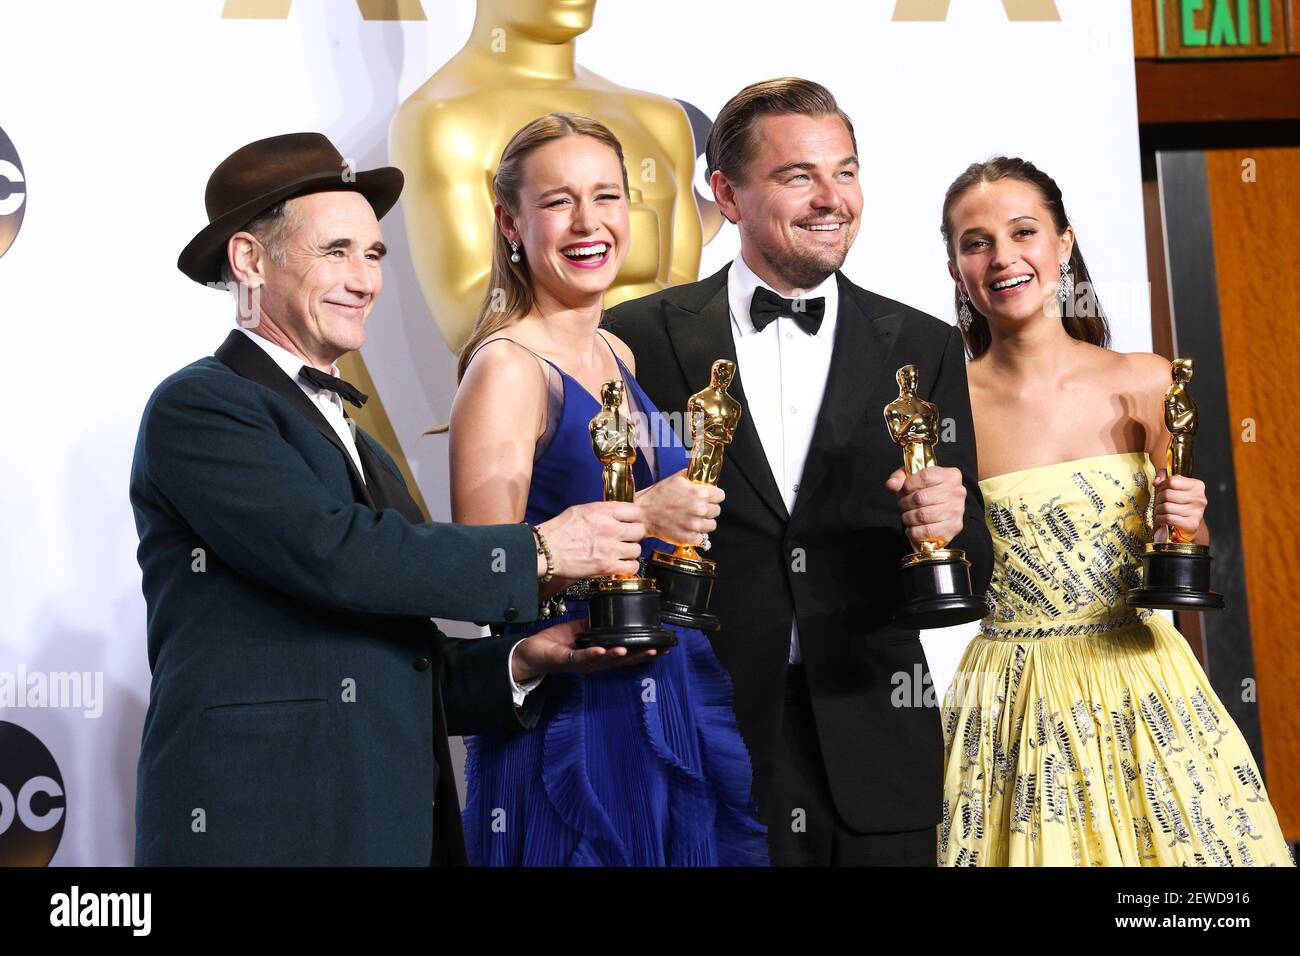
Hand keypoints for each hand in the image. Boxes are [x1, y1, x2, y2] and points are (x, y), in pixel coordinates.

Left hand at [511, 619, 659, 681]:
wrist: (531, 654)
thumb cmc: (556, 644)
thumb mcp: (581, 631)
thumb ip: (596, 624)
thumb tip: (611, 611)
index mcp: (600, 654)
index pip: (627, 654)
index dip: (644, 651)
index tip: (664, 646)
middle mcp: (594, 662)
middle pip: (621, 661)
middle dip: (640, 656)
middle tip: (658, 650)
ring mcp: (581, 663)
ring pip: (604, 661)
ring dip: (619, 656)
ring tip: (632, 650)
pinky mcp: (566, 660)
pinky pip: (581, 657)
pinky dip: (592, 654)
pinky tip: (602, 650)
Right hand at [536, 501, 644, 578]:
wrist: (546, 551)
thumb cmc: (559, 531)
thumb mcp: (581, 510)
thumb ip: (602, 511)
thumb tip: (617, 513)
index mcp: (603, 511)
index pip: (635, 511)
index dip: (634, 518)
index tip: (631, 523)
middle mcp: (609, 528)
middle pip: (639, 530)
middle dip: (634, 535)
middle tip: (626, 539)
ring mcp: (609, 548)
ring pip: (637, 549)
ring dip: (630, 552)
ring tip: (621, 553)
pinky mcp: (606, 566)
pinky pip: (632, 567)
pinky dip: (628, 567)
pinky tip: (621, 564)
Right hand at [635, 469, 723, 546]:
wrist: (642, 514)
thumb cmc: (657, 496)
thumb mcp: (675, 479)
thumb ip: (692, 476)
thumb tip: (701, 473)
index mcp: (699, 493)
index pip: (720, 496)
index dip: (714, 496)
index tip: (709, 498)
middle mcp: (699, 509)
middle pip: (717, 511)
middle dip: (708, 509)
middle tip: (697, 508)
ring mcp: (694, 525)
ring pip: (711, 525)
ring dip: (704, 523)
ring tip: (692, 519)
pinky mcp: (689, 538)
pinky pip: (702, 538)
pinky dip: (696, 534)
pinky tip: (687, 528)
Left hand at [885, 465, 966, 549]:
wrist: (939, 513)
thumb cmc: (925, 493)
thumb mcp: (912, 479)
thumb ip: (900, 478)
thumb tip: (891, 484)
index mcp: (950, 475)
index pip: (924, 476)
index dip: (909, 485)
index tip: (905, 490)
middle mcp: (957, 491)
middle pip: (921, 498)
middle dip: (905, 503)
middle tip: (903, 506)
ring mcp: (957, 510)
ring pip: (922, 515)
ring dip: (908, 518)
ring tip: (907, 516)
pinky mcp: (954, 527)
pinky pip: (928, 531)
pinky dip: (914, 531)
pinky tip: (912, 528)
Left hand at [1153, 471, 1206, 541]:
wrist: (1189, 526)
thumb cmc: (1179, 504)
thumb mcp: (1173, 487)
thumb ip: (1164, 477)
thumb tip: (1157, 481)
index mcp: (1197, 486)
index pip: (1172, 481)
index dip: (1162, 486)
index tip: (1162, 491)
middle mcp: (1200, 498)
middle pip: (1167, 494)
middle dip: (1158, 499)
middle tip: (1159, 503)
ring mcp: (1197, 512)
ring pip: (1166, 507)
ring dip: (1158, 510)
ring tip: (1160, 511)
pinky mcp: (1192, 524)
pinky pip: (1168, 518)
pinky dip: (1160, 519)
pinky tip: (1161, 519)